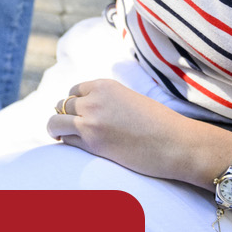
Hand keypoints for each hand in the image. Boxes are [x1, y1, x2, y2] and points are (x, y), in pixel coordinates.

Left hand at [46, 79, 211, 182]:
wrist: (175, 143)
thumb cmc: (159, 124)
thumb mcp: (129, 100)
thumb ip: (108, 101)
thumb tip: (89, 110)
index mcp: (104, 85)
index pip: (74, 91)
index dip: (74, 103)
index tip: (78, 113)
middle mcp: (94, 100)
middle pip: (63, 105)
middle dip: (64, 115)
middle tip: (69, 126)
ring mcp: (90, 121)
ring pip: (55, 122)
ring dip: (56, 129)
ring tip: (60, 135)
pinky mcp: (91, 143)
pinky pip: (65, 139)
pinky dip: (65, 142)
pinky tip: (73, 146)